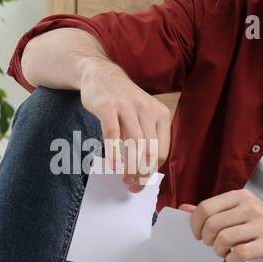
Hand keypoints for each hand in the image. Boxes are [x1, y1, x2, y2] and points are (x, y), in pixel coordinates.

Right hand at [78, 60, 170, 192]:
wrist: (101, 74)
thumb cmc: (123, 102)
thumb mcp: (142, 117)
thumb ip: (145, 140)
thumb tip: (143, 172)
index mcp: (160, 114)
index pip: (161, 151)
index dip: (151, 171)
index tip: (141, 182)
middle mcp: (146, 110)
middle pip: (149, 150)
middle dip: (142, 173)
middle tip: (133, 186)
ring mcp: (127, 107)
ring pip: (133, 143)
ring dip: (130, 166)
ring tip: (125, 180)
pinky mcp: (107, 106)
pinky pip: (112, 133)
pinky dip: (113, 152)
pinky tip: (113, 166)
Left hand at [181, 189, 262, 261]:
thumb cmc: (262, 229)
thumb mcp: (238, 213)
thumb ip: (212, 211)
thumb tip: (183, 209)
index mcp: (241, 196)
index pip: (205, 207)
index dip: (195, 225)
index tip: (198, 235)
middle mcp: (251, 207)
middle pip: (212, 224)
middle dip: (207, 240)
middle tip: (213, 245)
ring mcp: (262, 224)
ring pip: (224, 239)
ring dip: (219, 251)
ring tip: (225, 252)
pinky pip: (239, 254)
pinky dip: (232, 261)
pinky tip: (235, 260)